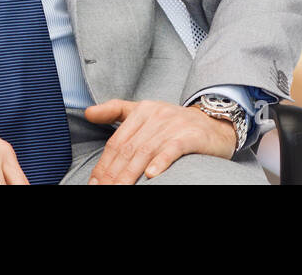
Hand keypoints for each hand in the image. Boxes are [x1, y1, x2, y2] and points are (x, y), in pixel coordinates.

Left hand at [83, 98, 235, 183]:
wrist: (214, 123)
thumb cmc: (174, 123)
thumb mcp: (144, 111)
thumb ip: (115, 111)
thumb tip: (87, 113)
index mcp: (142, 110)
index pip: (117, 142)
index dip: (103, 164)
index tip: (94, 183)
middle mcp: (156, 115)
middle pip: (128, 149)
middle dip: (112, 174)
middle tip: (103, 190)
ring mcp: (174, 125)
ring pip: (145, 152)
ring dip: (129, 174)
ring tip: (118, 189)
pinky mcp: (191, 136)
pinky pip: (172, 150)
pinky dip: (161, 162)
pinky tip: (150, 175)